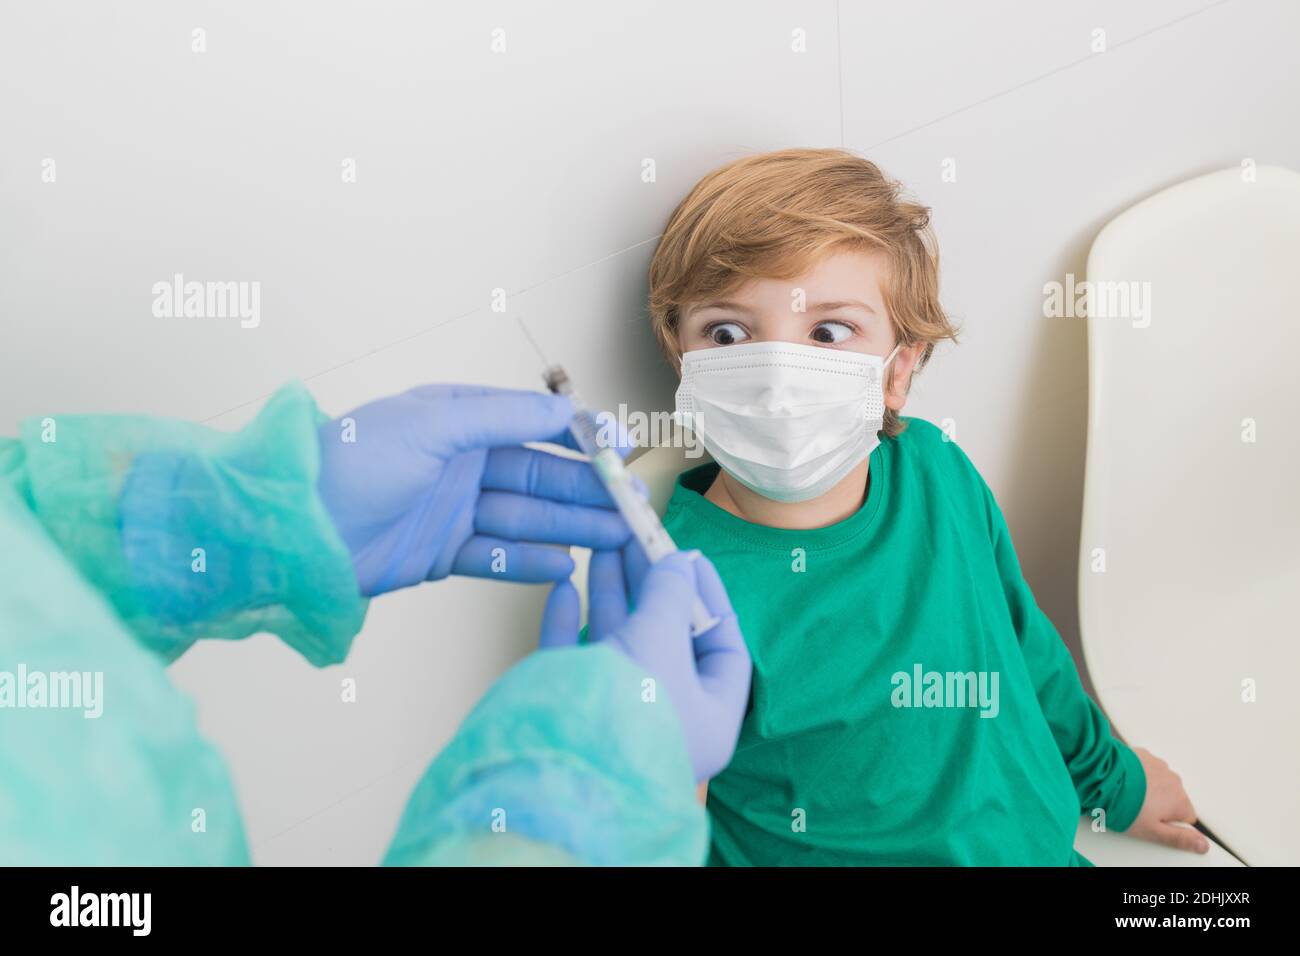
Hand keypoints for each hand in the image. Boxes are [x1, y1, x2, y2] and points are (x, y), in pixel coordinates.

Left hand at [317, 384, 632, 595]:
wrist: (295, 526)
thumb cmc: (354, 461)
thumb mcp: (432, 425)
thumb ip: (502, 417)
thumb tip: (565, 408)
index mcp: (458, 420)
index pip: (533, 424)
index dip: (580, 436)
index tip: (621, 447)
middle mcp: (461, 463)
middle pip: (538, 476)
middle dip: (587, 490)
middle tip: (632, 504)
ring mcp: (453, 510)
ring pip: (525, 517)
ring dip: (571, 526)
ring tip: (617, 536)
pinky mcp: (440, 554)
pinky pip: (497, 556)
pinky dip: (530, 562)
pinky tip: (566, 566)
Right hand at [538, 546, 751, 782]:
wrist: (553, 767)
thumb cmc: (626, 709)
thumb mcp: (661, 637)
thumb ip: (670, 594)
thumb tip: (678, 565)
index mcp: (708, 716)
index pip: (722, 646)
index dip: (707, 595)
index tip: (688, 554)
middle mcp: (665, 720)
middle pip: (666, 637)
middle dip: (651, 584)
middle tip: (638, 540)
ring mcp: (615, 717)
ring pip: (617, 642)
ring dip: (610, 592)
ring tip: (602, 546)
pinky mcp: (568, 712)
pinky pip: (574, 659)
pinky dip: (569, 622)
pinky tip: (564, 587)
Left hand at [1126, 747, 1208, 853]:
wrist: (1101, 778)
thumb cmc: (1124, 806)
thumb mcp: (1152, 831)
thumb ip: (1180, 838)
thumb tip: (1202, 845)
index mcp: (1180, 800)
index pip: (1187, 818)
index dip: (1168, 823)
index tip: (1153, 823)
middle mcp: (1173, 780)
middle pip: (1173, 799)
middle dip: (1159, 805)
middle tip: (1138, 810)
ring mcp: (1159, 766)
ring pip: (1160, 783)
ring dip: (1149, 789)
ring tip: (1129, 795)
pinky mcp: (1144, 755)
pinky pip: (1147, 768)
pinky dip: (1139, 774)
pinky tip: (1126, 781)